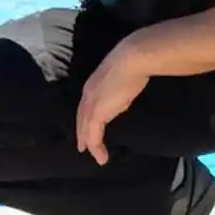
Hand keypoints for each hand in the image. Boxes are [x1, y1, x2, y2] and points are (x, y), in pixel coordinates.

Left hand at [77, 39, 151, 165]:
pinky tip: (100, 156)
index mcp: (93, 84)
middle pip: (82, 118)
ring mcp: (91, 103)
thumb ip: (119, 86)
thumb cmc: (132, 62)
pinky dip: (96, 146)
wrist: (132, 59)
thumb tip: (125, 91)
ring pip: (86, 128)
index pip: (86, 105)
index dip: (85, 117)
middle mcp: (88, 94)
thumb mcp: (123, 76)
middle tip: (83, 146)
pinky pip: (93, 135)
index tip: (87, 127)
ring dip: (89, 143)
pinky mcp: (97, 113)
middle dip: (82, 132)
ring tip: (93, 154)